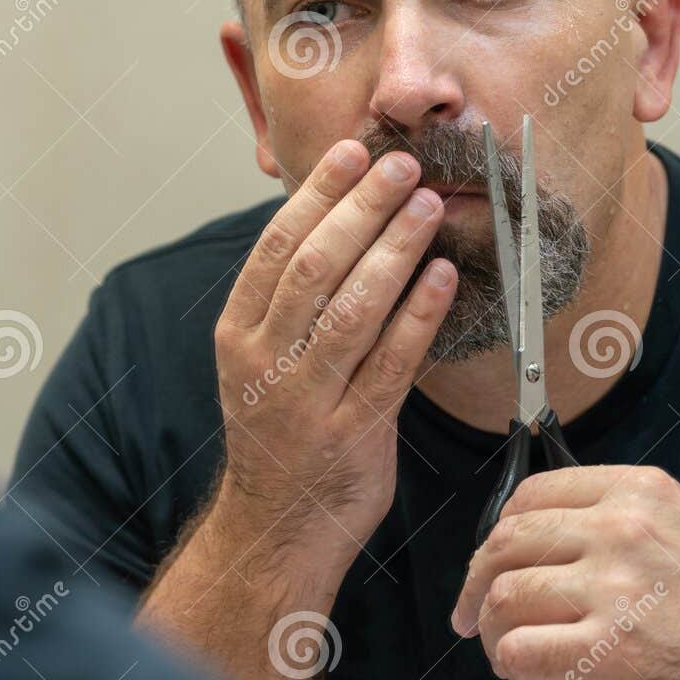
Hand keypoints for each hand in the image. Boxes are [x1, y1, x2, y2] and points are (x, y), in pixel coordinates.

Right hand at [211, 139, 456, 566]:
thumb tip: (339, 220)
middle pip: (315, 266)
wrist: (276, 526)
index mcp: (238, 333)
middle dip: (362, 208)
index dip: (317, 195)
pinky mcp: (353, 432)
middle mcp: (265, 361)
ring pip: (354, 307)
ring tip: (428, 206)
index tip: (353, 153)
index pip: (276, 246)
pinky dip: (419, 314)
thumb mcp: (258, 362)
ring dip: (396, 248)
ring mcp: (306, 399)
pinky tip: (442, 277)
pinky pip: (392, 362)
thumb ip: (290, 301)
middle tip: (403, 167)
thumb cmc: (279, 433)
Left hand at [452, 465, 679, 679]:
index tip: (488, 559)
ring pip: (504, 594)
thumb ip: (617, 520)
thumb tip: (539, 536)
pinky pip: (520, 649)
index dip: (497, 530)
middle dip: (476, 580)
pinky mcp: (610, 648)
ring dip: (490, 627)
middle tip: (471, 611)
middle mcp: (623, 529)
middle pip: (507, 541)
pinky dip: (508, 663)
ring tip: (501, 645)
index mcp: (640, 492)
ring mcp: (616, 587)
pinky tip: (523, 669)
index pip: (531, 493)